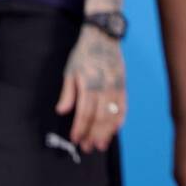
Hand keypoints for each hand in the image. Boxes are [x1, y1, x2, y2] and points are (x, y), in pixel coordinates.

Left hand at [56, 25, 126, 152]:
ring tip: (101, 144)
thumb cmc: (83, 54)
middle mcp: (105, 86)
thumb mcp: (70, 71)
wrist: (103, 37)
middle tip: (88, 148)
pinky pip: (124, 106)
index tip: (75, 139)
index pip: (85, 112)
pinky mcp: (124, 84)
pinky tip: (115, 130)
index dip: (80, 128)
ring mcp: (116, 86)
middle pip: (100, 117)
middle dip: (94, 134)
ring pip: (113, 114)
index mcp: (89, 83)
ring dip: (107, 132)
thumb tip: (62, 111)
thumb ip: (67, 93)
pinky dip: (120, 119)